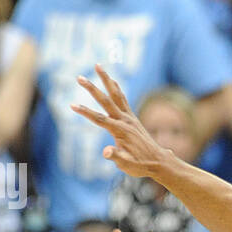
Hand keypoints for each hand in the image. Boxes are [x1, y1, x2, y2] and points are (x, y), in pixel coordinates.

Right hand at [72, 66, 170, 180]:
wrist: (159, 162)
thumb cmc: (141, 165)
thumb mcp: (127, 165)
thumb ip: (116, 157)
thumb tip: (106, 152)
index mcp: (121, 131)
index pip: (99, 119)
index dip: (85, 112)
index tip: (71, 105)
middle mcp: (125, 120)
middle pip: (106, 100)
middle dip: (91, 89)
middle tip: (79, 77)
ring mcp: (130, 117)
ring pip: (116, 94)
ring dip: (106, 79)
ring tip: (97, 65)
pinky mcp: (132, 118)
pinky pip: (122, 99)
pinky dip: (116, 88)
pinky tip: (112, 81)